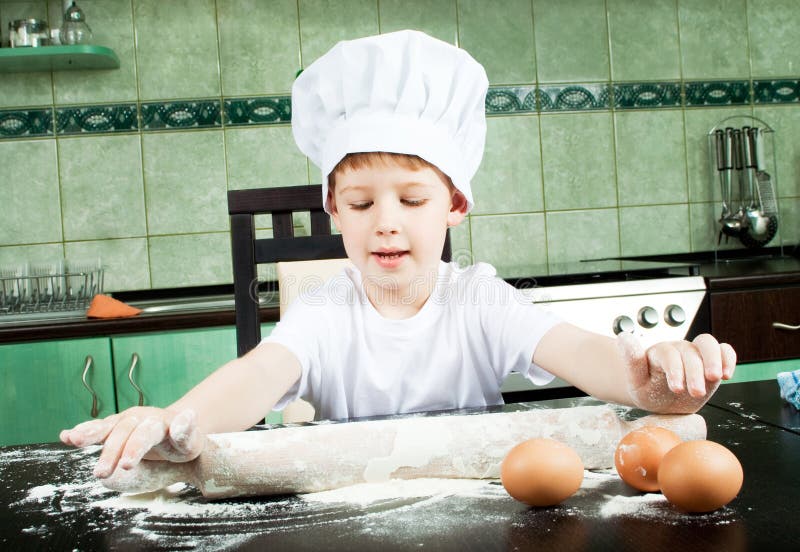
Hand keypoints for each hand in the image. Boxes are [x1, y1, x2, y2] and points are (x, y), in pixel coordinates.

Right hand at [59, 407, 203, 477]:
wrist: (177, 434)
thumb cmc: (184, 443)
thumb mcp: (191, 441)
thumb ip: (187, 432)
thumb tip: (188, 417)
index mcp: (159, 422)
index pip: (145, 433)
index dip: (134, 448)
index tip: (125, 465)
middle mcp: (139, 418)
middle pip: (123, 432)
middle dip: (110, 452)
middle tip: (100, 474)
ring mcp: (125, 421)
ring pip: (107, 426)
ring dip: (89, 434)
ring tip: (73, 441)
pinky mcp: (115, 427)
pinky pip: (98, 428)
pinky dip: (82, 431)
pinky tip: (66, 436)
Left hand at [617, 333, 736, 413]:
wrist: (660, 397)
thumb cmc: (647, 388)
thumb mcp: (636, 380)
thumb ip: (631, 360)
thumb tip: (623, 337)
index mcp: (659, 352)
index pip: (669, 354)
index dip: (675, 370)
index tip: (677, 388)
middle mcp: (678, 349)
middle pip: (690, 351)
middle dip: (695, 372)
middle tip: (696, 392)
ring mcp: (696, 353)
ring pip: (708, 344)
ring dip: (714, 360)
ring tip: (716, 378)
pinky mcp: (712, 362)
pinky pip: (724, 351)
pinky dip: (728, 359)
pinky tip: (727, 374)